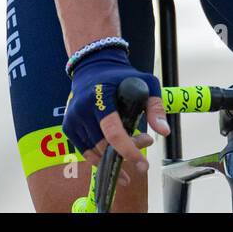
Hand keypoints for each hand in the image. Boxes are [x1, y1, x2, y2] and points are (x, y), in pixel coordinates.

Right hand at [63, 47, 169, 177]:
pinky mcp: (68, 127)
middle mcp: (82, 108)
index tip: (142, 164)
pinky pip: (86, 151)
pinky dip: (101, 157)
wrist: (93, 67)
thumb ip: (155, 106)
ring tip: (134, 144)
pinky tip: (116, 154)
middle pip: (105, 144)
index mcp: (100, 95)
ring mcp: (73, 119)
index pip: (113, 130)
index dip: (128, 150)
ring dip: (116, 156)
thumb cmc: (122, 76)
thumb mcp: (145, 82)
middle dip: (127, 153)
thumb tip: (164, 132)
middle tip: (145, 147)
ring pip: (96, 151)